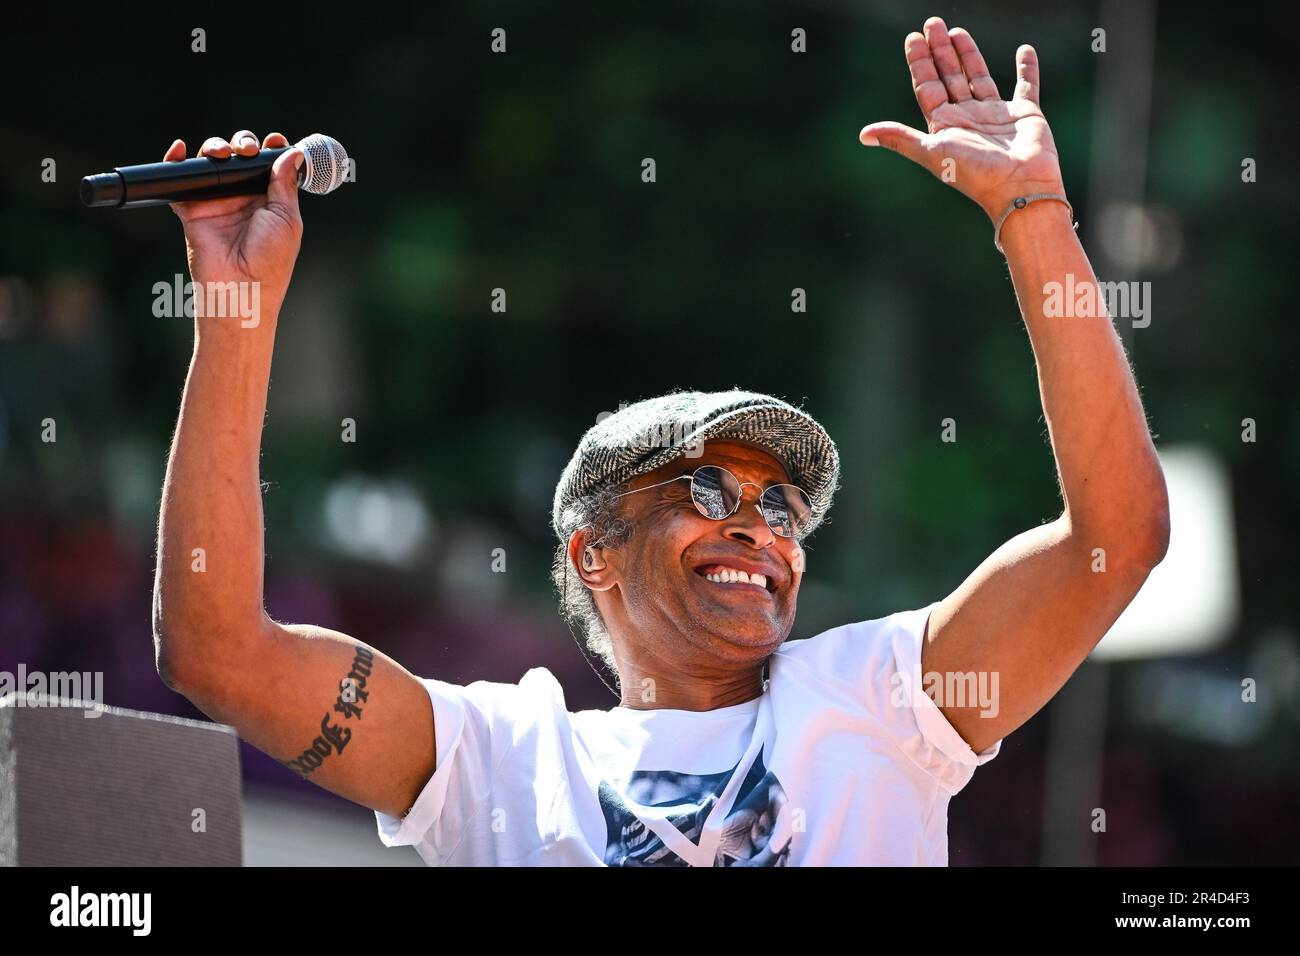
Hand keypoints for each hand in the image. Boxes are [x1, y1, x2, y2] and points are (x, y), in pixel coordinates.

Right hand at [164, 129, 303, 311]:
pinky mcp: (192, 209)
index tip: (276, 140)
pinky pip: (181, 180)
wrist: (240, 288)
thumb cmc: (270, 259)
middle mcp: (244, 199)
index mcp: (271, 201)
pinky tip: (180, 149)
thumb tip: (292, 153)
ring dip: (215, 147)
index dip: (272, 150)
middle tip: (247, 150)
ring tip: (222, 152)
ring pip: (213, 163)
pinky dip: (176, 161)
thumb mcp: (287, 219)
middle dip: (243, 144)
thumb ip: (285, 185)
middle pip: (240, 158)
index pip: (270, 167)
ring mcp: (217, 202)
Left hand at [860, 18, 1065, 221]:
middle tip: (933, 23)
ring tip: (958, 31)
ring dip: (969, 54)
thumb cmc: (974, 173)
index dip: (919, 63)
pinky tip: (1025, 50)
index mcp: (945, 125)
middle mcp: (967, 118)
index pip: (927, 87)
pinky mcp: (1025, 113)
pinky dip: (1027, 69)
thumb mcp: (931, 153)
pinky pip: (1026, 85)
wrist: (1018, 187)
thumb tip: (862, 135)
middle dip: (940, 51)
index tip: (913, 38)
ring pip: (979, 77)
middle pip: (950, 77)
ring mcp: (996, 115)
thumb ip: (899, 138)